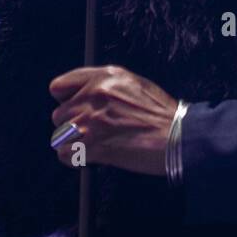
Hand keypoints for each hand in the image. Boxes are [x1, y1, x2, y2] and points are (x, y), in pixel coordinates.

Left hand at [49, 65, 178, 175]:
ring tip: (92, 145)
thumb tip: (82, 94)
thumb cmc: (161, 114)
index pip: (59, 86)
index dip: (65, 100)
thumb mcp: (133, 84)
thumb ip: (104, 85)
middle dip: (72, 126)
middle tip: (91, 132)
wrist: (178, 136)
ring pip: (60, 136)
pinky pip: (65, 154)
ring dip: (73, 144)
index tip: (72, 109)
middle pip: (58, 115)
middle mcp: (94, 95)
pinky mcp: (94, 145)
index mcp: (104, 77)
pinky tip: (90, 157)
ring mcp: (92, 121)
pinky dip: (74, 159)